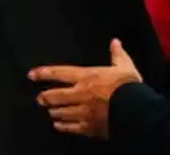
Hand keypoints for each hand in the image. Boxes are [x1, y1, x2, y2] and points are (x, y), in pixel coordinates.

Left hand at [28, 39, 142, 138]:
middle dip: (44, 97)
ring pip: (60, 112)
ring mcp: (83, 112)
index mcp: (87, 77)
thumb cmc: (129, 87)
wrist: (137, 111)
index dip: (44, 73)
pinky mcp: (89, 126)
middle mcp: (80, 94)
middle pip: (54, 96)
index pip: (59, 73)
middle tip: (39, 98)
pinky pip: (71, 127)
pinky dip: (63, 126)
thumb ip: (117, 54)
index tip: (32, 75)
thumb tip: (115, 42)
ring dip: (53, 111)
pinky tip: (58, 125)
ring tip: (49, 111)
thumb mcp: (125, 66)